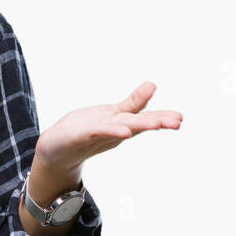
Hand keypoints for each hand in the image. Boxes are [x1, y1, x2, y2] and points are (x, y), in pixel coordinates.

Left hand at [34, 82, 181, 175]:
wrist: (54, 150)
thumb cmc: (84, 130)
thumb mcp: (112, 113)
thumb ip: (133, 102)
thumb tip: (153, 85)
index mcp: (121, 124)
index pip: (143, 118)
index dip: (162, 118)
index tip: (180, 118)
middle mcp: (112, 131)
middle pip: (136, 125)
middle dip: (156, 122)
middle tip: (177, 122)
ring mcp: (96, 134)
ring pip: (120, 129)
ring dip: (137, 126)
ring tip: (156, 124)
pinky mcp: (78, 136)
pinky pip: (96, 132)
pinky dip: (110, 131)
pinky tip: (124, 132)